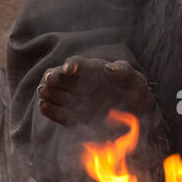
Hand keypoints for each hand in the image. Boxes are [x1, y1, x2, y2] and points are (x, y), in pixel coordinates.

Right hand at [37, 56, 154, 130]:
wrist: (138, 117)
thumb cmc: (137, 93)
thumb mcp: (137, 80)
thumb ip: (125, 71)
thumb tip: (108, 67)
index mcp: (93, 70)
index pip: (78, 63)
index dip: (72, 64)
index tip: (69, 69)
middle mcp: (80, 83)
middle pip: (61, 77)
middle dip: (53, 77)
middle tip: (49, 81)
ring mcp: (75, 100)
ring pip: (56, 93)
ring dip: (48, 92)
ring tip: (42, 93)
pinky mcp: (74, 118)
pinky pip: (59, 113)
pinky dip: (50, 110)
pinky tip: (43, 106)